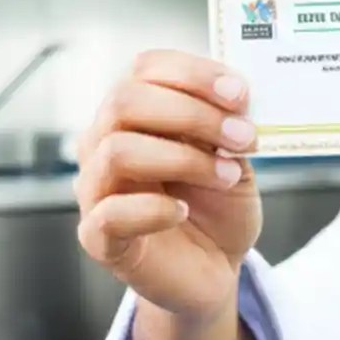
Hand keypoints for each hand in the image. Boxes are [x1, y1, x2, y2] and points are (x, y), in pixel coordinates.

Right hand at [75, 50, 261, 319]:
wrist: (215, 271)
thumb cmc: (217, 208)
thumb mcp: (233, 160)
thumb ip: (227, 128)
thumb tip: (236, 97)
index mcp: (137, 114)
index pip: (146, 68)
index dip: (193, 73)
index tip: (240, 93)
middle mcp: (105, 142)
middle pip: (125, 101)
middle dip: (192, 112)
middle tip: (243, 135)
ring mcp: (96, 189)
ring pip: (117, 151)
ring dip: (183, 158)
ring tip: (227, 175)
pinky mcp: (99, 238)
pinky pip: (110, 214)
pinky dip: (154, 210)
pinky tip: (184, 212)